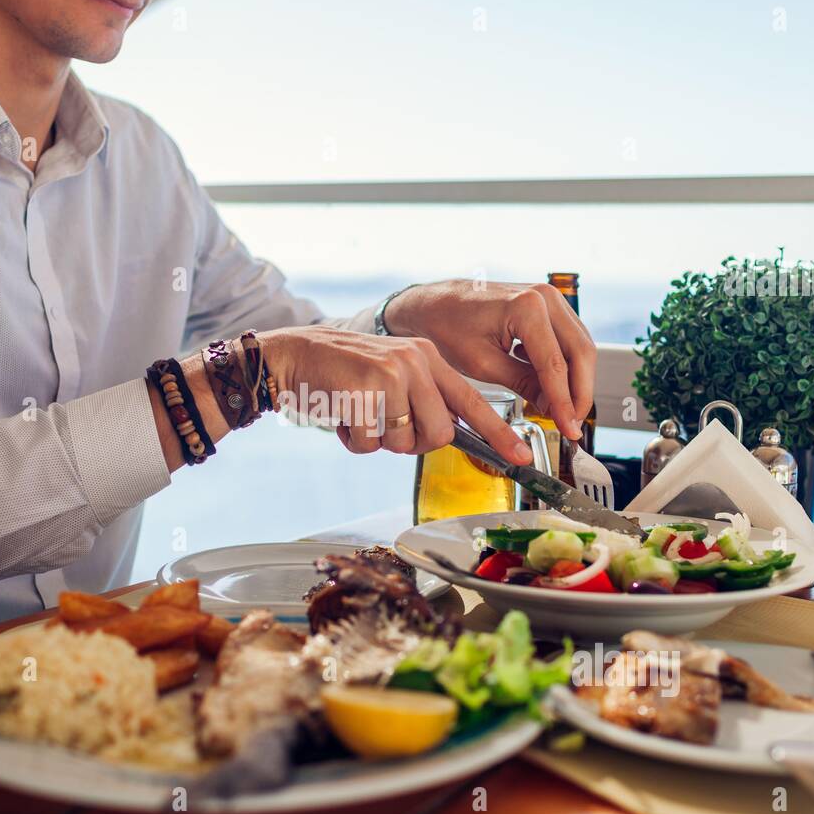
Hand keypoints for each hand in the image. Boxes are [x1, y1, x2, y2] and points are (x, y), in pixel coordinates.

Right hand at [262, 326, 532, 463]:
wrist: (293, 354)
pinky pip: (371, 443)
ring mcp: (392, 373)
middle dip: (413, 443)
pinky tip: (341, 417)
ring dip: (379, 442)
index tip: (521, 458)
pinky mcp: (366, 390)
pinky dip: (353, 441)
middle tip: (386, 428)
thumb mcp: (391, 373)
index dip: (498, 435)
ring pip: (405, 442)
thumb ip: (420, 398)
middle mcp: (415, 361)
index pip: (472, 401)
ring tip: (359, 416)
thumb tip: (442, 436)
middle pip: (438, 434)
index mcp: (427, 358)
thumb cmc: (341, 373)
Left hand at [384, 280, 596, 438]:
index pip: (556, 365)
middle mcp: (545, 297)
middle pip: (581, 352)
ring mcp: (548, 297)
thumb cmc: (447, 326)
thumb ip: (523, 384)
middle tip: (572, 423)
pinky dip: (565, 364)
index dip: (565, 402)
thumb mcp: (483, 364)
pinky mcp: (546, 304)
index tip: (569, 428)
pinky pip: (568, 338)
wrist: (432, 304)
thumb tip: (552, 408)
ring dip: (575, 380)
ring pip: (579, 346)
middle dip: (579, 393)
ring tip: (562, 410)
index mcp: (527, 308)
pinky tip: (549, 386)